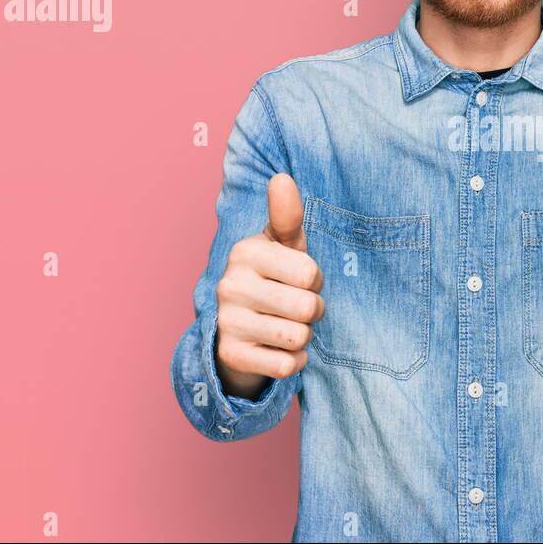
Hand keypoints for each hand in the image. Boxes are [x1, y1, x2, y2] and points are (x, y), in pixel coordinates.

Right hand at [214, 173, 324, 397]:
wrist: (239, 329)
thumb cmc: (274, 277)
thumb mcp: (284, 246)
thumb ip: (287, 216)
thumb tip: (281, 178)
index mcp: (246, 252)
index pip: (310, 273)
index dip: (315, 280)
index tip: (301, 280)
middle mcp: (230, 285)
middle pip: (308, 307)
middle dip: (314, 311)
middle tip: (298, 308)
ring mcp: (227, 321)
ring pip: (298, 337)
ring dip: (304, 337)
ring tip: (288, 326)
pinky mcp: (231, 355)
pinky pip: (285, 366)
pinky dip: (293, 362)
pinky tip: (280, 350)